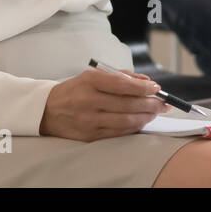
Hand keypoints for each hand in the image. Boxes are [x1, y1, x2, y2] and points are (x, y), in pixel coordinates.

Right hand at [39, 69, 170, 140]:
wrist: (47, 110)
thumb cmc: (75, 90)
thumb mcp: (92, 76)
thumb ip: (120, 76)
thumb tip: (146, 82)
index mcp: (90, 82)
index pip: (123, 85)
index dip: (143, 88)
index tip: (156, 88)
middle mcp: (89, 101)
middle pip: (128, 105)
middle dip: (150, 104)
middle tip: (163, 103)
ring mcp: (90, 121)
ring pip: (126, 121)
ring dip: (146, 117)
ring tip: (155, 112)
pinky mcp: (90, 136)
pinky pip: (118, 133)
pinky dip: (134, 128)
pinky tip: (142, 122)